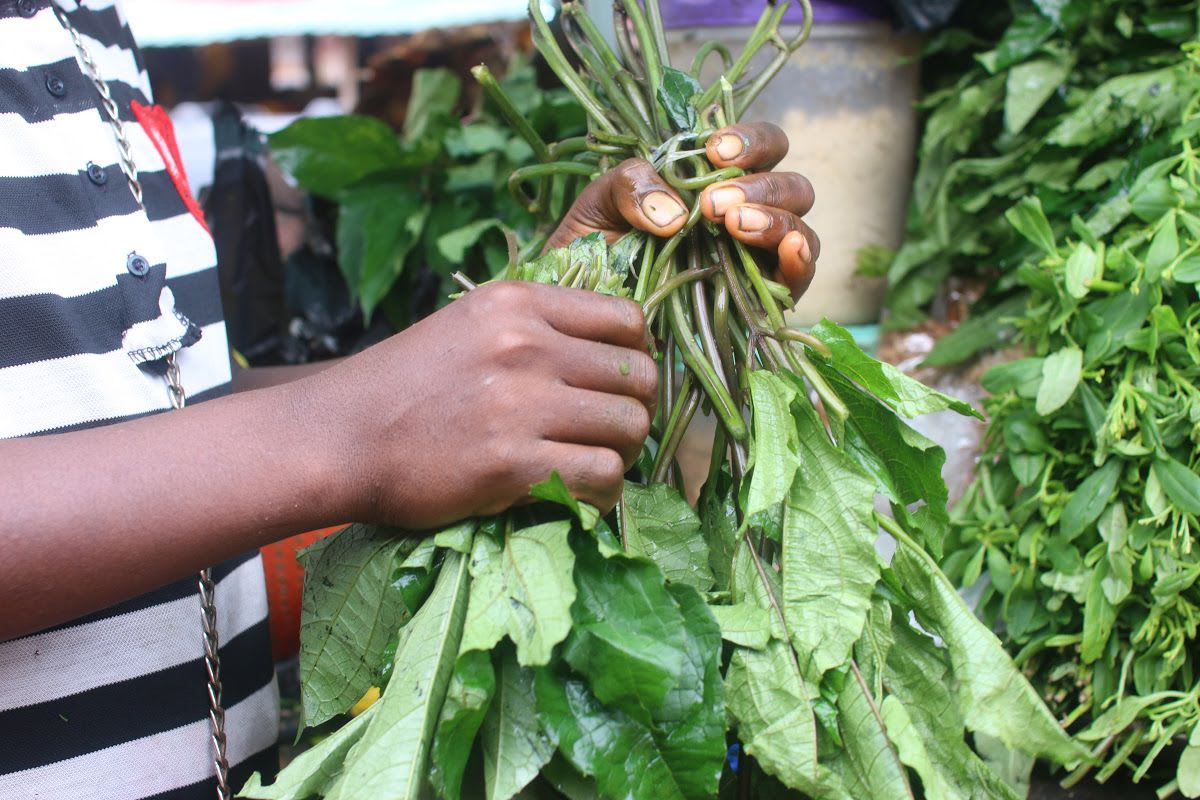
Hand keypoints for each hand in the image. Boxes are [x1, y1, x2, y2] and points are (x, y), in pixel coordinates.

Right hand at [313, 281, 655, 528]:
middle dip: (635, 409)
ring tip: (596, 463)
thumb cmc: (404, 386)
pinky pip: (604, 475)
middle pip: (637, 376)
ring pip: (629, 426)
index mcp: (517, 303)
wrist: (339, 438)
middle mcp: (525, 345)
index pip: (627, 318)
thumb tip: (611, 350)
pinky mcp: (512, 464)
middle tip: (611, 432)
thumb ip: (534, 326)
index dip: (637, 354)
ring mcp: (520, 404)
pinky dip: (605, 492)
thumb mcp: (468, 325)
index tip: (619, 382)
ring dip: (623, 452)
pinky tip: (582, 495)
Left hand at [547, 122, 818, 299]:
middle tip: (712, 204)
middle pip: (790, 186)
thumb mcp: (600, 204)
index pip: (761, 147)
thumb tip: (676, 214)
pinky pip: (799, 278)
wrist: (583, 314)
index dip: (751, 141)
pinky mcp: (762, 304)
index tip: (714, 152)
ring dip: (775, 220)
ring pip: (799, 228)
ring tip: (733, 227)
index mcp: (717, 182)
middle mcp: (748, 217)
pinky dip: (801, 260)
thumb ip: (631, 184)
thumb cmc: (594, 249)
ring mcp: (759, 262)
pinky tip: (788, 250)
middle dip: (759, 186)